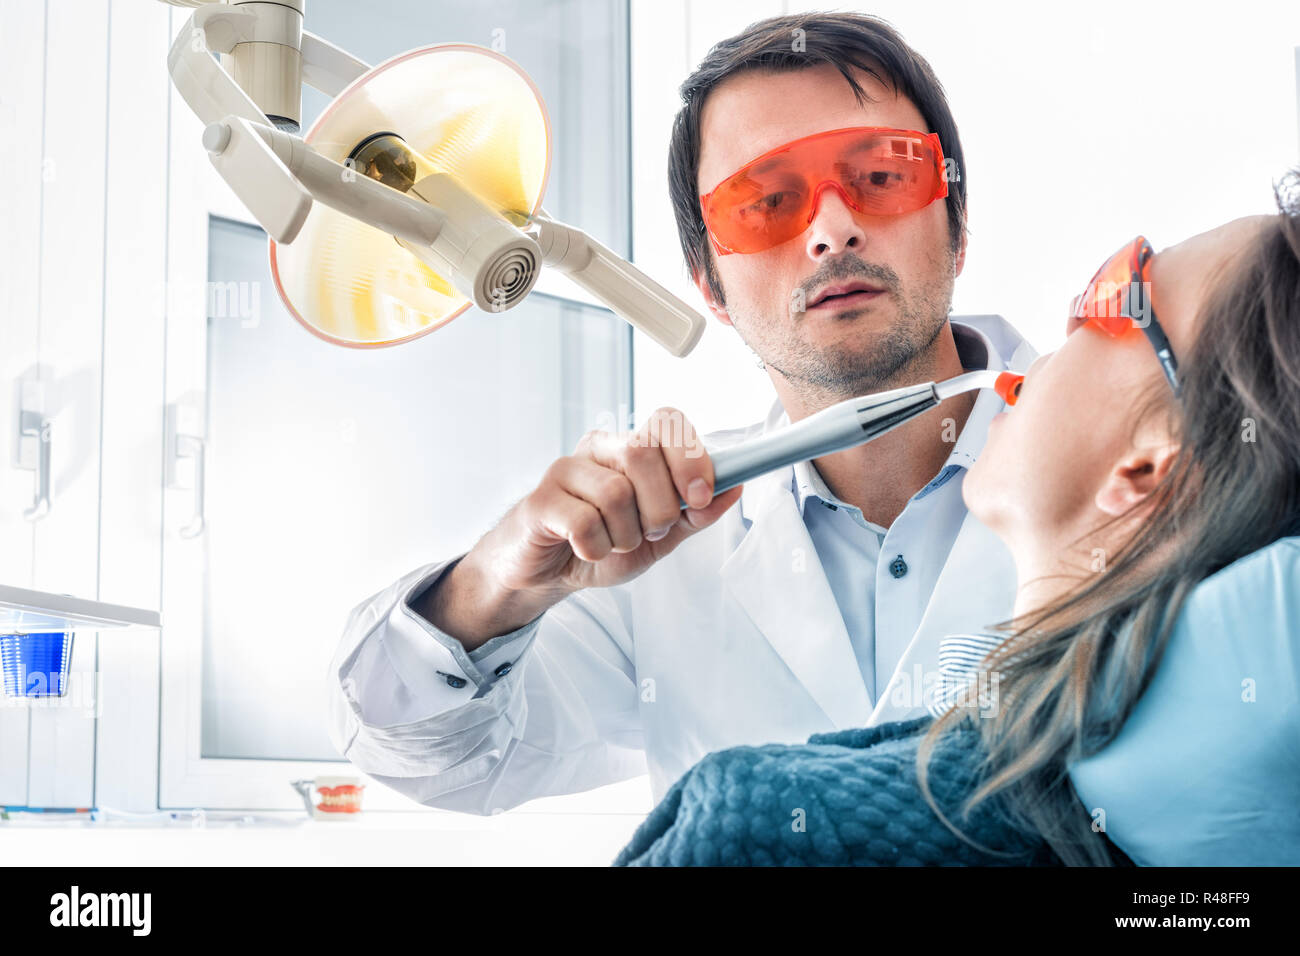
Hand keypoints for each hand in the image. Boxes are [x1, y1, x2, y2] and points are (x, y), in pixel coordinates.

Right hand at [478, 407, 743, 599]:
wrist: (548, 574)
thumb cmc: (603, 546)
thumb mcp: (660, 538)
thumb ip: (695, 515)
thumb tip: (735, 488)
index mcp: (632, 449)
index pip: (667, 422)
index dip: (690, 456)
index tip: (700, 496)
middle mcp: (600, 449)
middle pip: (643, 453)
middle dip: (660, 508)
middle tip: (650, 533)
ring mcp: (567, 469)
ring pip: (616, 492)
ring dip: (625, 536)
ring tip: (613, 544)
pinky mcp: (541, 498)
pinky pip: (585, 521)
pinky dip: (595, 548)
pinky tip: (585, 549)